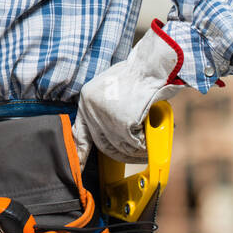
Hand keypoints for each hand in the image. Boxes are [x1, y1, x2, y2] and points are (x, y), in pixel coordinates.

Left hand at [72, 19, 184, 167]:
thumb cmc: (136, 74)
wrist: (149, 66)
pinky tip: (152, 139)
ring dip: (136, 151)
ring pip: (121, 147)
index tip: (80, 166)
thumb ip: (105, 106)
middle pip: (104, 144)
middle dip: (120, 152)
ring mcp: (106, 119)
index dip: (80, 151)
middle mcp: (92, 111)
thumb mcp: (110, 86)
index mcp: (87, 100)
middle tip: (134, 153)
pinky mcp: (122, 125)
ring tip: (147, 146)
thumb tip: (112, 129)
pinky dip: (145, 145)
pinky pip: (135, 144)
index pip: (80, 132)